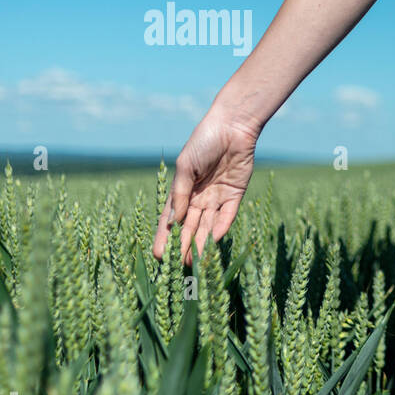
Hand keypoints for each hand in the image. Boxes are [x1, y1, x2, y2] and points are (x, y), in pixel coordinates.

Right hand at [152, 111, 259, 264]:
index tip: (158, 255)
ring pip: (208, 226)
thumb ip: (181, 193)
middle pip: (190, 227)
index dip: (165, 238)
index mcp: (182, 191)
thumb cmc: (203, 142)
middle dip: (184, 246)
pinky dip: (222, 228)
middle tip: (179, 266)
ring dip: (202, 243)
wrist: (231, 127)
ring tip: (196, 261)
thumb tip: (175, 222)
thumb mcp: (185, 167)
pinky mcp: (235, 195)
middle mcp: (199, 198)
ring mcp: (217, 197)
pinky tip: (215, 241)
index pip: (171, 220)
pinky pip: (228, 215)